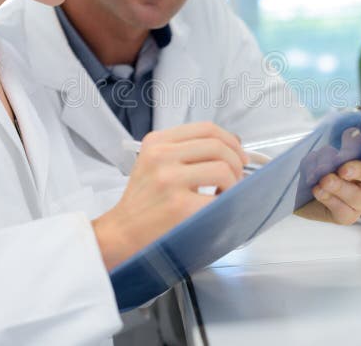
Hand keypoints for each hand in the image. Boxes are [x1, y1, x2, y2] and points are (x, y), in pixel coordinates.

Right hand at [92, 122, 247, 269]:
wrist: (122, 233)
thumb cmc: (143, 202)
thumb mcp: (155, 164)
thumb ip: (186, 151)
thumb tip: (231, 146)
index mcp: (157, 143)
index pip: (206, 129)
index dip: (230, 140)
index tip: (238, 153)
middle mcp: (161, 156)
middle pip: (218, 146)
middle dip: (237, 161)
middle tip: (237, 176)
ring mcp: (170, 180)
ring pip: (223, 168)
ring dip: (233, 182)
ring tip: (225, 193)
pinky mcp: (180, 206)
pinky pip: (219, 197)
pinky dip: (227, 201)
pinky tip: (218, 207)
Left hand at [295, 142, 360, 224]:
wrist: (302, 190)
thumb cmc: (322, 166)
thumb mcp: (331, 150)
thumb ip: (344, 145)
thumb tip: (352, 136)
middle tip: (344, 168)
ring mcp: (360, 202)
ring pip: (358, 197)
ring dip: (340, 186)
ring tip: (325, 180)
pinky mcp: (346, 216)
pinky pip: (342, 210)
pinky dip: (328, 198)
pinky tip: (318, 189)